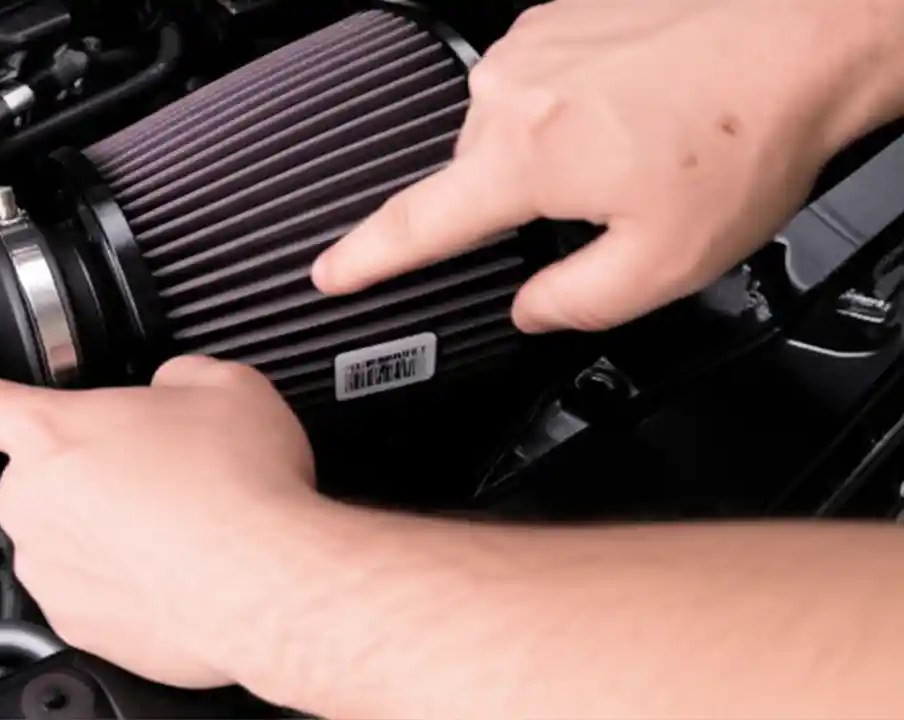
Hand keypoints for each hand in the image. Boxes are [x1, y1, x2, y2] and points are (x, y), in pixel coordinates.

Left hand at [0, 357, 320, 688]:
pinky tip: (179, 571)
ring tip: (181, 529)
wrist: (265, 581)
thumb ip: (179, 377)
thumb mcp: (225, 387)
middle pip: (45, 480)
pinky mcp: (76, 625)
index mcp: (57, 430)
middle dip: (92, 478)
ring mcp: (53, 568)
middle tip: (162, 481)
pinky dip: (129, 584)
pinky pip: (92, 593)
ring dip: (111, 532)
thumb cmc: (242, 485)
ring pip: (69, 539)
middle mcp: (37, 499)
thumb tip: (172, 393)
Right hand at [313, 0, 903, 332]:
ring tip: (636, 154)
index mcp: (522, 157)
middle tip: (606, 212)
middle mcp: (509, 92)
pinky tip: (635, 114)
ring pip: (509, 131)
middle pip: (475, 181)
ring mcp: (533, 44)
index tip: (327, 273)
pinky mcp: (558, 18)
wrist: (806, 32)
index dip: (365, 260)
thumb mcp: (662, 265)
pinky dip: (572, 110)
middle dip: (522, 209)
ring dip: (554, 156)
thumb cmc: (744, 135)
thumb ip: (572, 304)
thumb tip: (530, 307)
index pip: (417, 224)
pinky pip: (537, 84)